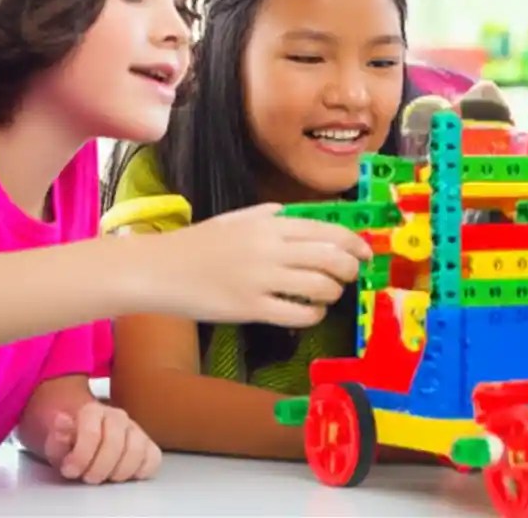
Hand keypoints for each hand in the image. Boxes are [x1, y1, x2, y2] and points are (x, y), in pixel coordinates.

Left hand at [44, 402, 160, 483]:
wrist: (86, 440)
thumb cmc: (73, 445)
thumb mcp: (57, 443)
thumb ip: (57, 436)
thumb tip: (61, 421)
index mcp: (93, 411)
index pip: (92, 434)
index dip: (80, 457)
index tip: (70, 470)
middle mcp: (118, 416)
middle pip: (115, 444)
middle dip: (99, 468)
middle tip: (88, 477)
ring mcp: (135, 430)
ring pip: (136, 452)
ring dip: (119, 472)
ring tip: (106, 477)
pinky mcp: (148, 445)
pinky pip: (153, 458)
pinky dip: (140, 471)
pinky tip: (124, 474)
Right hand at [146, 202, 371, 327]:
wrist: (161, 269)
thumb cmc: (197, 243)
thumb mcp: (235, 219)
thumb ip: (267, 214)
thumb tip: (292, 213)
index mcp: (270, 224)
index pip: (328, 231)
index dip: (354, 243)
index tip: (366, 253)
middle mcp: (271, 248)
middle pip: (332, 258)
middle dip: (350, 269)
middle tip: (350, 276)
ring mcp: (262, 279)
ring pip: (320, 287)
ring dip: (333, 293)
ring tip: (327, 295)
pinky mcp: (251, 308)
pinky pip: (298, 314)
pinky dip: (313, 314)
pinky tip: (310, 312)